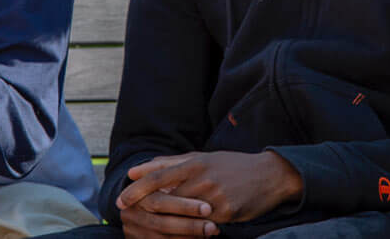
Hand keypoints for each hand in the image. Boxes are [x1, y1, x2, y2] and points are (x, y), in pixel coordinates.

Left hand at [116, 150, 303, 236]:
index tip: (120, 200)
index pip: (158, 177)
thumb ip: (169, 163)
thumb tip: (137, 169)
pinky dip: (188, 232)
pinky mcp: (226, 213)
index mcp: (195, 163)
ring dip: (165, 225)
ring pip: (181, 216)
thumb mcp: (201, 158)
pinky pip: (201, 227)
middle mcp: (202, 178)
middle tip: (127, 218)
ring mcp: (214, 197)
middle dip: (145, 210)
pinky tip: (181, 237)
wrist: (268, 175)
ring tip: (151, 232)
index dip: (137, 190)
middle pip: (165, 199)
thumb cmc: (230, 166)